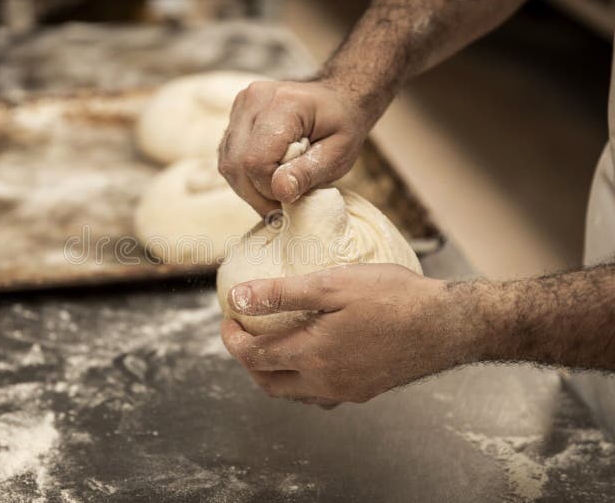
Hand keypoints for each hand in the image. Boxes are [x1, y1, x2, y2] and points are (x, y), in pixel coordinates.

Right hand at [218, 80, 371, 215]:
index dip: (270, 188)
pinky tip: (266, 179)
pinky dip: (244, 177)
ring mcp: (240, 106)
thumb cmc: (343, 125)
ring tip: (276, 191)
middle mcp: (253, 99)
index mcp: (283, 103)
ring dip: (249, 188)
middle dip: (257, 194)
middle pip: (236, 164)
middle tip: (282, 204)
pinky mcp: (234, 116)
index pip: (256, 160)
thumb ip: (309, 172)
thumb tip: (281, 193)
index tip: (293, 195)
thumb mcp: (339, 153)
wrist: (337, 97)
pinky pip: (228, 157)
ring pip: (228, 164)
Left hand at [220, 264, 479, 404]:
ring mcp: (347, 391)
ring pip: (294, 393)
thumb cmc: (395, 297)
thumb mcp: (333, 284)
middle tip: (243, 333)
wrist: (450, 325)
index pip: (254, 357)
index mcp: (313, 356)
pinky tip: (310, 354)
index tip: (228, 318)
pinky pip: (319, 393)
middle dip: (248, 360)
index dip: (232, 339)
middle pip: (268, 383)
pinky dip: (301, 377)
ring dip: (273, 372)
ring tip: (272, 341)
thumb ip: (281, 293)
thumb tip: (238, 298)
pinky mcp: (365, 391)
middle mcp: (326, 383)